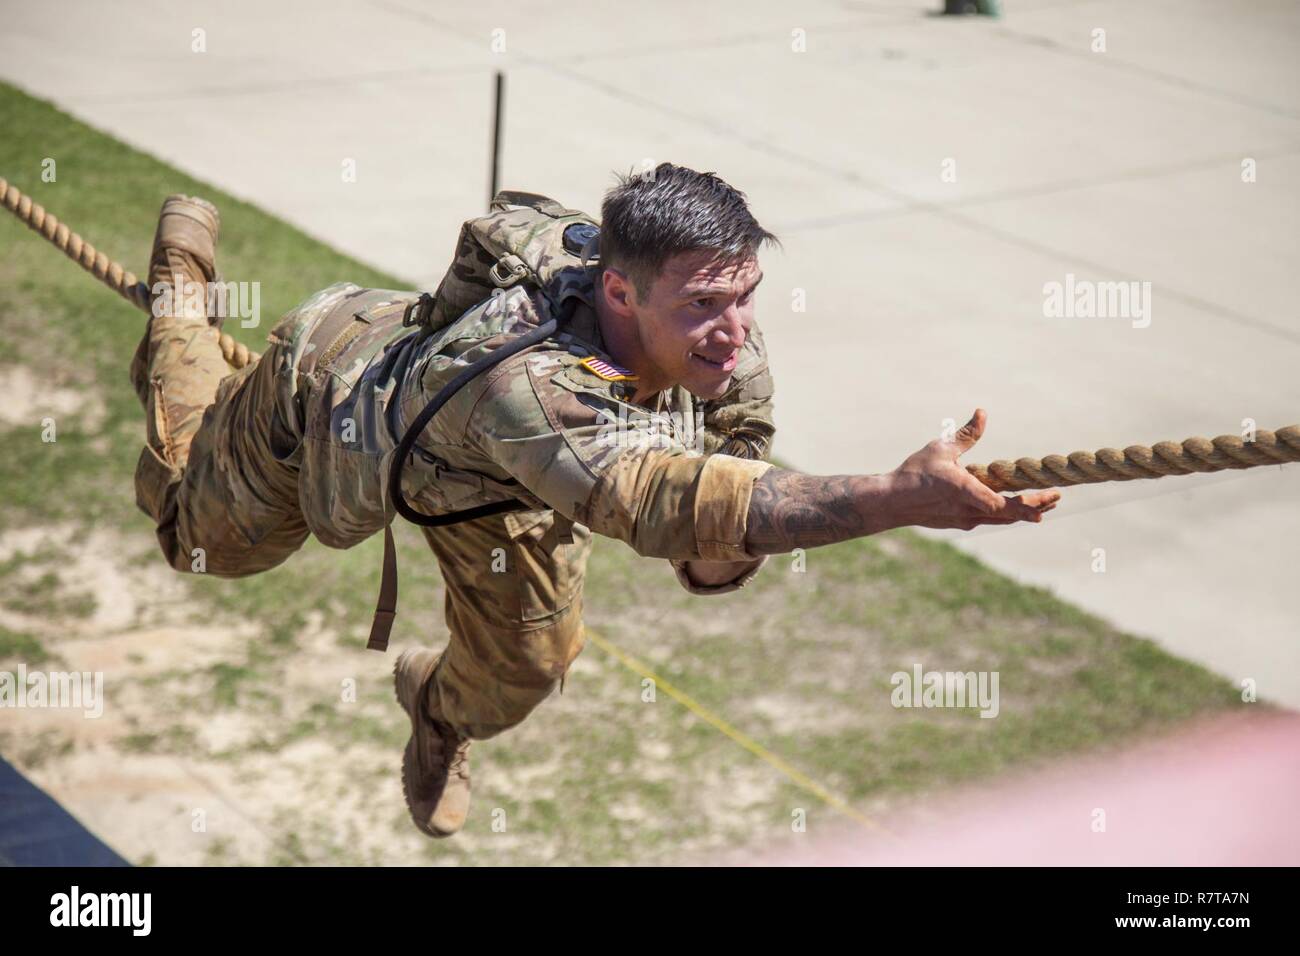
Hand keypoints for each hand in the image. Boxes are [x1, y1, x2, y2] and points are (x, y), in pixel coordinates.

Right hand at [888, 409, 1059, 530]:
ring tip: (1043, 505)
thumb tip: (982, 413)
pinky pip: (988, 519)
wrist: (891, 502)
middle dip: (1036, 506)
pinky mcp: (958, 522)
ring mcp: (964, 519)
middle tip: (1056, 498)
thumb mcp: (940, 449)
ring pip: (1001, 519)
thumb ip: (965, 435)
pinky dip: (1005, 513)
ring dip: (1023, 511)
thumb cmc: (914, 473)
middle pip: (1010, 515)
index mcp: (966, 491)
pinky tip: (1010, 507)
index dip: (1029, 505)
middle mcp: (968, 510)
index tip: (1049, 500)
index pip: (1004, 505)